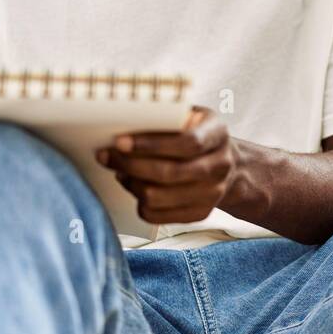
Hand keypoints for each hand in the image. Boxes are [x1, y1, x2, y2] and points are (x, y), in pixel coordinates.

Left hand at [97, 107, 236, 225]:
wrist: (226, 164)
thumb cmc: (196, 134)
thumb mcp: (190, 117)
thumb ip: (166, 118)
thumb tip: (123, 123)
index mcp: (218, 135)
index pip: (188, 143)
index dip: (151, 144)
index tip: (120, 141)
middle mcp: (220, 166)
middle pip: (170, 173)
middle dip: (130, 165)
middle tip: (107, 155)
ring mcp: (213, 194)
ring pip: (159, 197)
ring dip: (131, 184)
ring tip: (119, 171)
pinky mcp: (200, 214)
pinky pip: (158, 216)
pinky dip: (139, 202)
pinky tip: (133, 187)